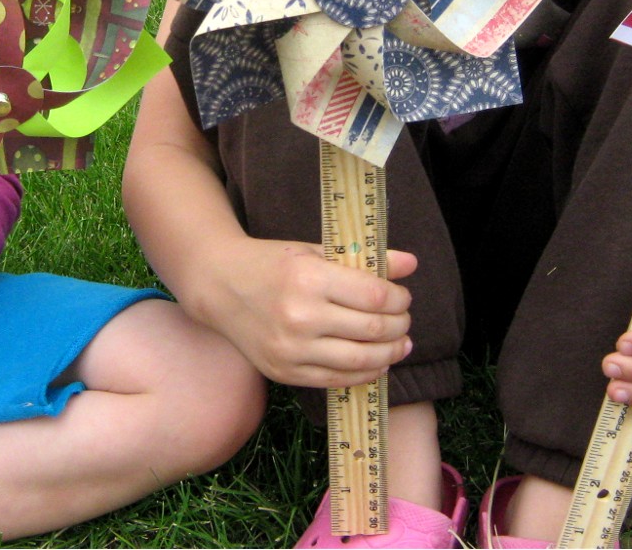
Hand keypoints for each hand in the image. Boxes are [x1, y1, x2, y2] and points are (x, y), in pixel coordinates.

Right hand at [197, 236, 415, 389]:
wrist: (219, 286)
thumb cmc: (271, 264)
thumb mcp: (315, 251)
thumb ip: (366, 260)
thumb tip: (412, 263)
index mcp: (308, 279)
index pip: (375, 296)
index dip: (399, 298)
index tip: (403, 296)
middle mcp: (300, 317)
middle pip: (373, 330)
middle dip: (400, 325)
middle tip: (405, 319)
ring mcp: (291, 350)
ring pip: (361, 361)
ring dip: (390, 353)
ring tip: (400, 343)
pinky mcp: (285, 373)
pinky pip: (338, 380)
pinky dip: (365, 373)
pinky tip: (376, 362)